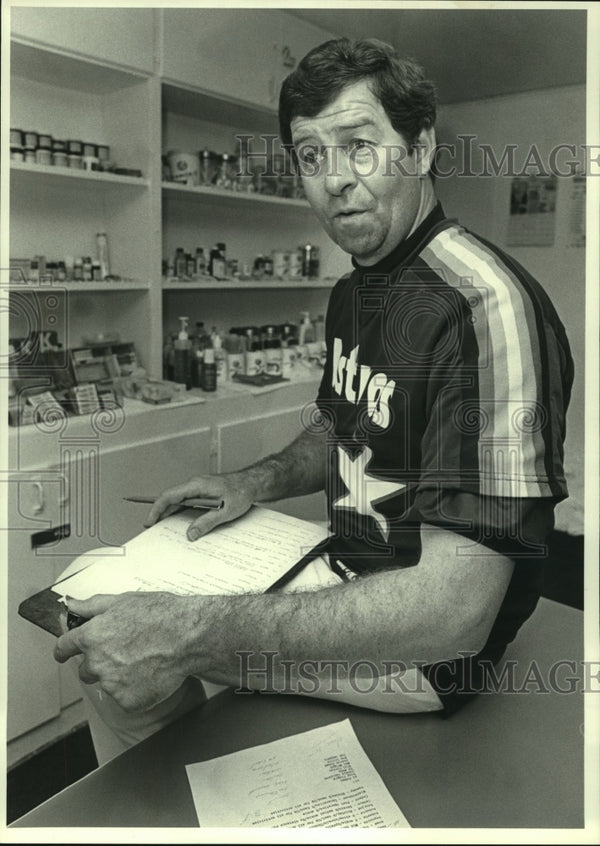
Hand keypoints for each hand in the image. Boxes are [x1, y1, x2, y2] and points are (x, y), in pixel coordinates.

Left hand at [53, 592, 201, 711]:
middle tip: (124, 652)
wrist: (189, 637)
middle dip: (99, 662)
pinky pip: (125, 699)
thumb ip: (92, 606)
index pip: (65, 647)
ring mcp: (112, 684)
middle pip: (86, 669)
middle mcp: (97, 662)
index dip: (64, 649)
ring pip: (108, 684)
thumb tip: (72, 606)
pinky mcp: (128, 701)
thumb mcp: (124, 601)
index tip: (64, 653)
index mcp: (92, 636)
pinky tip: (151, 674)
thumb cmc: (162, 615)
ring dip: (119, 676)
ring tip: (145, 660)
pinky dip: (136, 691)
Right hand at [144, 473, 253, 540]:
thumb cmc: (241, 493)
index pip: (169, 496)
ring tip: (162, 530)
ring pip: (178, 501)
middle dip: (159, 514)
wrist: (252, 483)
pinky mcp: (202, 492)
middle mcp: (194, 484)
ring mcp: (198, 488)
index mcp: (197, 485)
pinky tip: (180, 524)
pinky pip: (186, 502)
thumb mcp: (226, 511)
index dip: (156, 509)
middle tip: (152, 531)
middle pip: (170, 499)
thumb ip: (207, 522)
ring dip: (170, 514)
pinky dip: (180, 512)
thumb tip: (190, 535)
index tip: (149, 522)